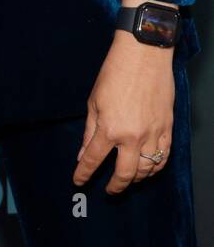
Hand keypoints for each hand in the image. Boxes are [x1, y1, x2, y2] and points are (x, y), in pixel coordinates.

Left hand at [73, 31, 174, 192]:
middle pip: (124, 174)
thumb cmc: (114, 73)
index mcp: (109, 129)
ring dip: (136, 179)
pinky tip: (149, 168)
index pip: (93, 160)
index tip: (78, 181)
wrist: (144, 56)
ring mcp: (153, 134)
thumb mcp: (94, 101)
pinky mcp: (168, 128)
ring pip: (147, 169)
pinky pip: (164, 157)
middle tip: (109, 190)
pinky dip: (156, 167)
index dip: (84, 174)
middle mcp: (132, 137)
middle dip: (115, 186)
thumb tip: (82, 153)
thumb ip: (90, 131)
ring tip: (129, 179)